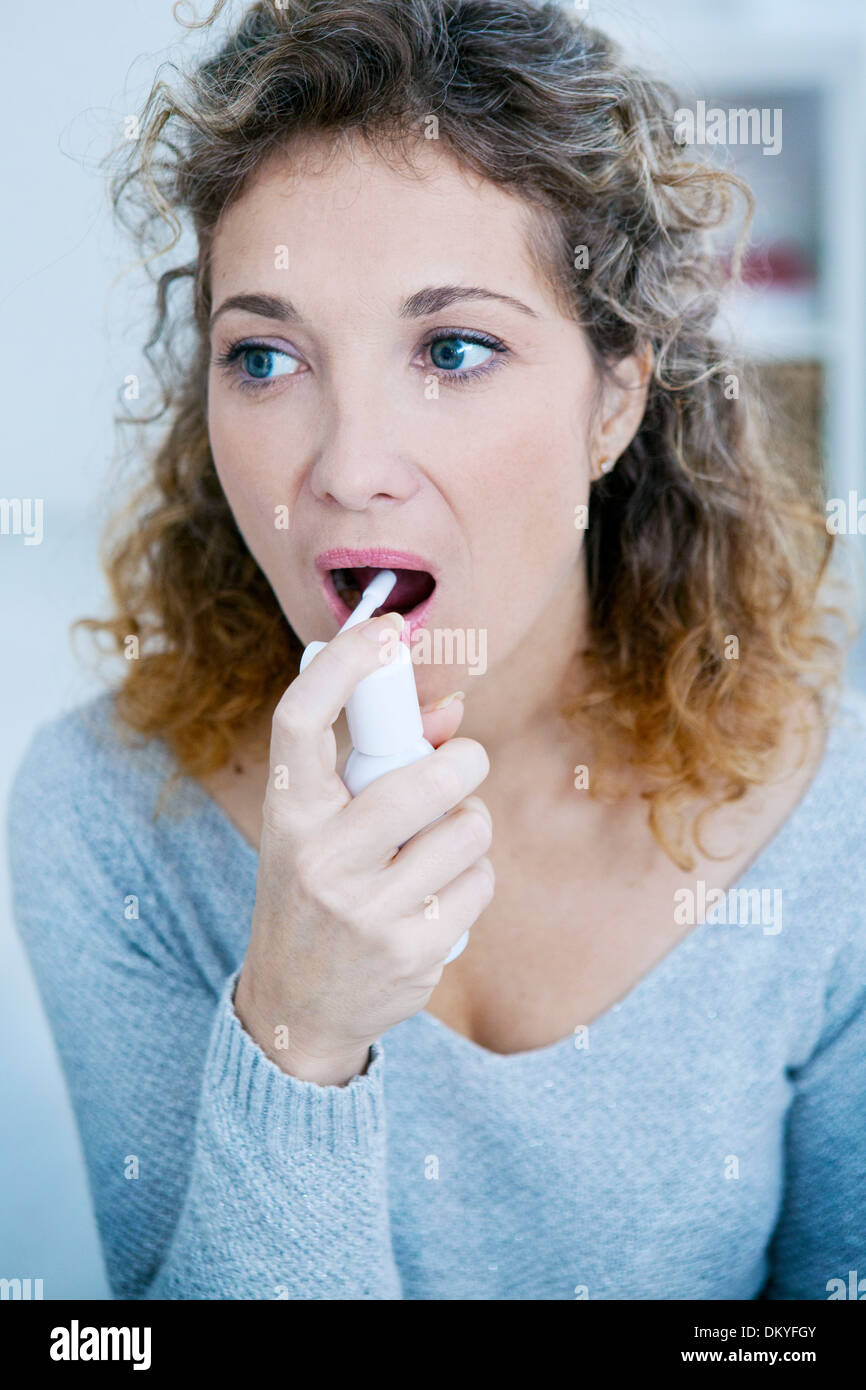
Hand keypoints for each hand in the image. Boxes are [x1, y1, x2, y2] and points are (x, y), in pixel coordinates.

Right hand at [234, 613, 493, 1084]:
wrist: (296, 1006)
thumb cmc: (316, 889)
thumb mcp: (323, 825)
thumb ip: (379, 764)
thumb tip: (452, 711)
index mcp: (287, 814)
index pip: (301, 720)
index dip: (343, 663)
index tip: (385, 628)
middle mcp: (318, 859)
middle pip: (423, 780)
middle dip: (463, 763)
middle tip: (464, 763)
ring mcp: (364, 910)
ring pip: (467, 833)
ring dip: (469, 829)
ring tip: (438, 848)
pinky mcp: (410, 952)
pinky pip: (480, 884)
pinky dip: (473, 881)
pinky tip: (438, 898)